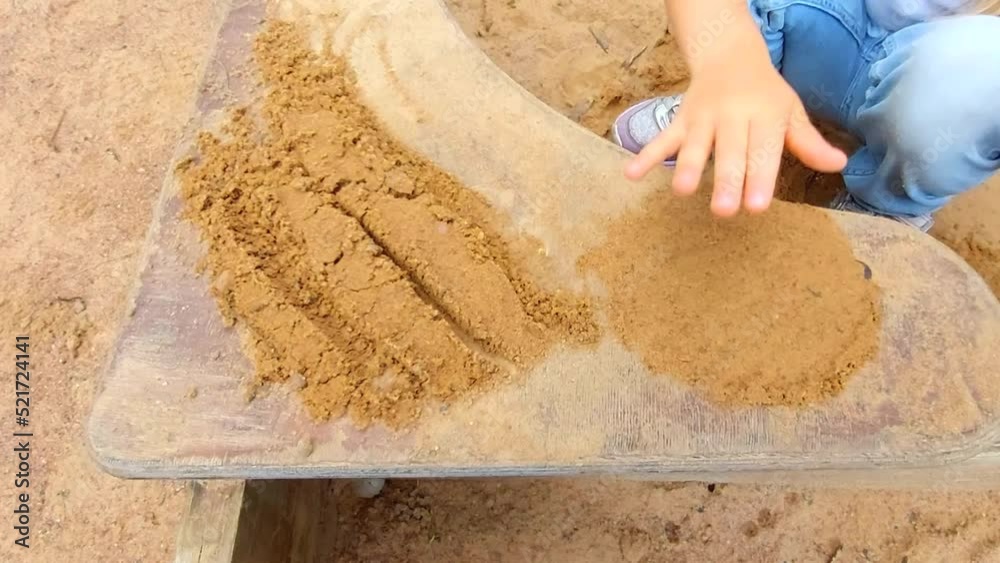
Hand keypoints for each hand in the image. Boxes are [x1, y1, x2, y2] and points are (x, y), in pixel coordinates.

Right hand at [624, 37, 847, 216]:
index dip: (760, 178)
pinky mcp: (681, 120)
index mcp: (764, 115)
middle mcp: (733, 116)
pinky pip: (662, 138)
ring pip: (694, 145)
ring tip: (681, 192)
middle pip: (729, 152)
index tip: (757, 206)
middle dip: (725, 180)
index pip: (762, 151)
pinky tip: (631, 174)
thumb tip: (839, 164)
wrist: (728, 54)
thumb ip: (808, 143)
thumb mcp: (789, 112)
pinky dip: (646, 155)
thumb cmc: (764, 94)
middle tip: (723, 211)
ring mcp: (703, 118)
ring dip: (686, 167)